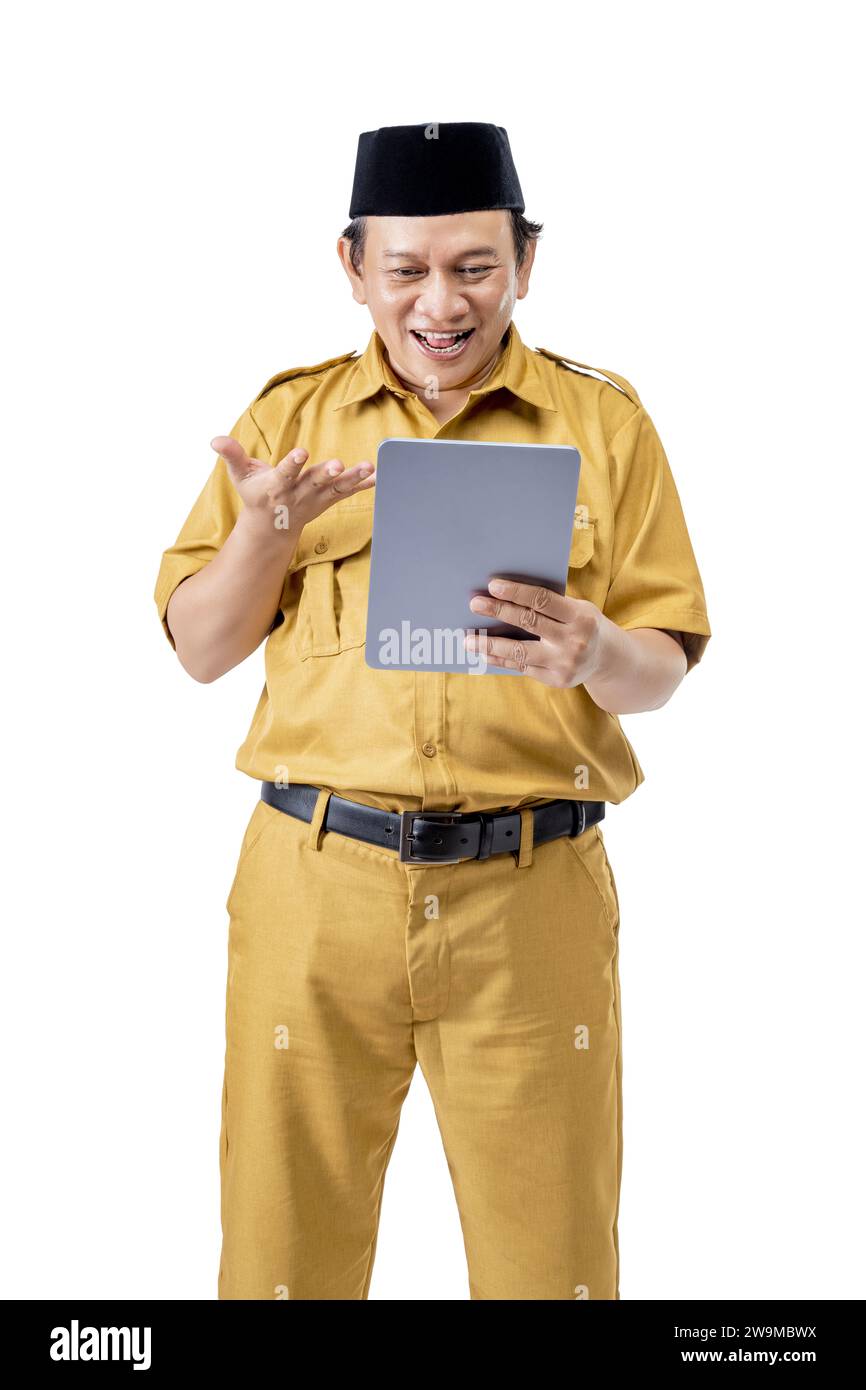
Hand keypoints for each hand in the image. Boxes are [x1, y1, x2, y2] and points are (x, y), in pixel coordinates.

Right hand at [210, 436, 374, 536]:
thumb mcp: (240, 476)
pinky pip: (349, 491)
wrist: (272, 526)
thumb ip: (231, 455)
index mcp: (277, 485)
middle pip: (315, 481)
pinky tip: (381, 475)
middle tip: (339, 465)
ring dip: (353, 478)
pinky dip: (365, 484)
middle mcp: (299, 492)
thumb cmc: (255, 494)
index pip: (286, 472)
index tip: (302, 452)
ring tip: (368, 467)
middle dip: (327, 474)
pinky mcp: (329, 498)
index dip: (293, 463)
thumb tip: (215, 439)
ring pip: (337, 487)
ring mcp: (317, 497)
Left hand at [464, 578, 608, 687]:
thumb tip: (505, 595)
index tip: (493, 586)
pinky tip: (483, 654)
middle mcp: (574, 641)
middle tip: (474, 603)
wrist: (608, 659)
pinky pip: (522, 667)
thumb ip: (550, 605)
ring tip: (468, 640)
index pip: (543, 601)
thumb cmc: (584, 624)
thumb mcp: (578, 608)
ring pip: (520, 652)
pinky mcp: (556, 680)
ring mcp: (564, 663)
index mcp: (580, 616)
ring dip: (490, 645)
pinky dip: (500, 660)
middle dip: (498, 612)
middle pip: (529, 623)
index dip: (517, 592)